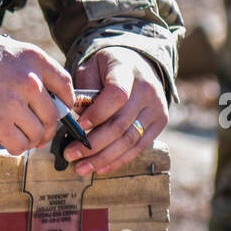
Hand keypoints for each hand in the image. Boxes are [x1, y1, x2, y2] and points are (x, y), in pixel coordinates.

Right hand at [0, 33, 74, 155]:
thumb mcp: (7, 50)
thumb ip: (28, 68)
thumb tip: (44, 92)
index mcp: (34, 60)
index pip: (64, 83)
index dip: (66, 100)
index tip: (62, 108)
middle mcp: (30, 82)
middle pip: (52, 114)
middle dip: (48, 127)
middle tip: (41, 133)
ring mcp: (15, 105)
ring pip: (38, 132)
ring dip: (32, 140)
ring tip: (23, 139)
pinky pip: (19, 145)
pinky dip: (16, 147)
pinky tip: (9, 143)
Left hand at [64, 47, 167, 175]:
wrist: (138, 63)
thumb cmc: (107, 68)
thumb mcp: (91, 67)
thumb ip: (84, 91)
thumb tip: (75, 119)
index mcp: (127, 70)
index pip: (117, 95)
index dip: (98, 114)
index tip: (78, 126)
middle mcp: (147, 90)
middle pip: (121, 124)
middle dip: (94, 144)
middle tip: (70, 154)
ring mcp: (156, 107)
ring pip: (130, 140)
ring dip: (104, 157)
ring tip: (82, 167)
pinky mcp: (160, 122)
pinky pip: (139, 147)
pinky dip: (119, 160)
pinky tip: (100, 168)